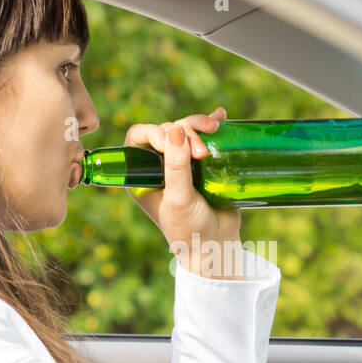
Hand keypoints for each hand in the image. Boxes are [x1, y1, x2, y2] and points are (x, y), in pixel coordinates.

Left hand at [123, 106, 243, 277]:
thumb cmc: (189, 229)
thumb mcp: (179, 199)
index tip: (174, 143)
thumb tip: (174, 129)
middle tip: (202, 153)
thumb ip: (175, 166)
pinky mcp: (204, 162)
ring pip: (186, 129)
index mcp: (141, 174)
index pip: (140, 137)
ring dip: (199, 125)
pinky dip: (212, 123)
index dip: (156, 132)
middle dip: (185, 132)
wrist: (217, 245)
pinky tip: (221, 116)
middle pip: (167, 129)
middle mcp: (159, 166)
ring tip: (215, 131)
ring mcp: (182, 163)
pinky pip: (205, 136)